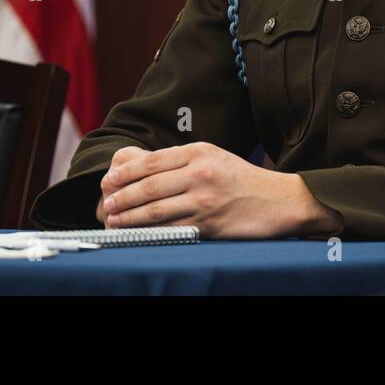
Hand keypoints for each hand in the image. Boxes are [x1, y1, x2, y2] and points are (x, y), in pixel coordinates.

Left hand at [98, 141, 343, 238]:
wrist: (277, 200)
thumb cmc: (241, 178)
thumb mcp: (212, 156)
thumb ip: (181, 160)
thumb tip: (141, 167)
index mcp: (198, 152)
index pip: (152, 161)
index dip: (125, 172)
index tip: (109, 181)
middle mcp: (199, 173)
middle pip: (149, 186)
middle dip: (122, 196)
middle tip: (107, 203)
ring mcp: (204, 200)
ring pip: (156, 209)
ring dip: (130, 217)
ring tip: (114, 220)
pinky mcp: (209, 224)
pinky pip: (172, 229)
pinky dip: (150, 232)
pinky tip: (138, 234)